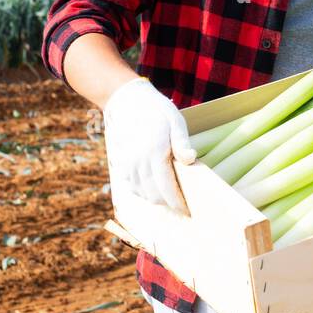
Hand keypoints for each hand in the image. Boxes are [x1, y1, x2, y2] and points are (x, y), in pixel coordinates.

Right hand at [103, 77, 194, 211]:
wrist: (127, 102)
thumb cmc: (156, 111)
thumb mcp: (175, 121)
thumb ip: (181, 142)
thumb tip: (191, 159)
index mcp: (154, 152)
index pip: (166, 186)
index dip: (176, 201)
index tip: (186, 210)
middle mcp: (138, 161)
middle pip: (153, 194)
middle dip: (167, 204)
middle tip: (181, 207)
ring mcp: (127, 163)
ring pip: (141, 193)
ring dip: (155, 199)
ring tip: (169, 200)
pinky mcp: (120, 163)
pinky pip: (131, 186)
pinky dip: (143, 192)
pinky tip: (153, 190)